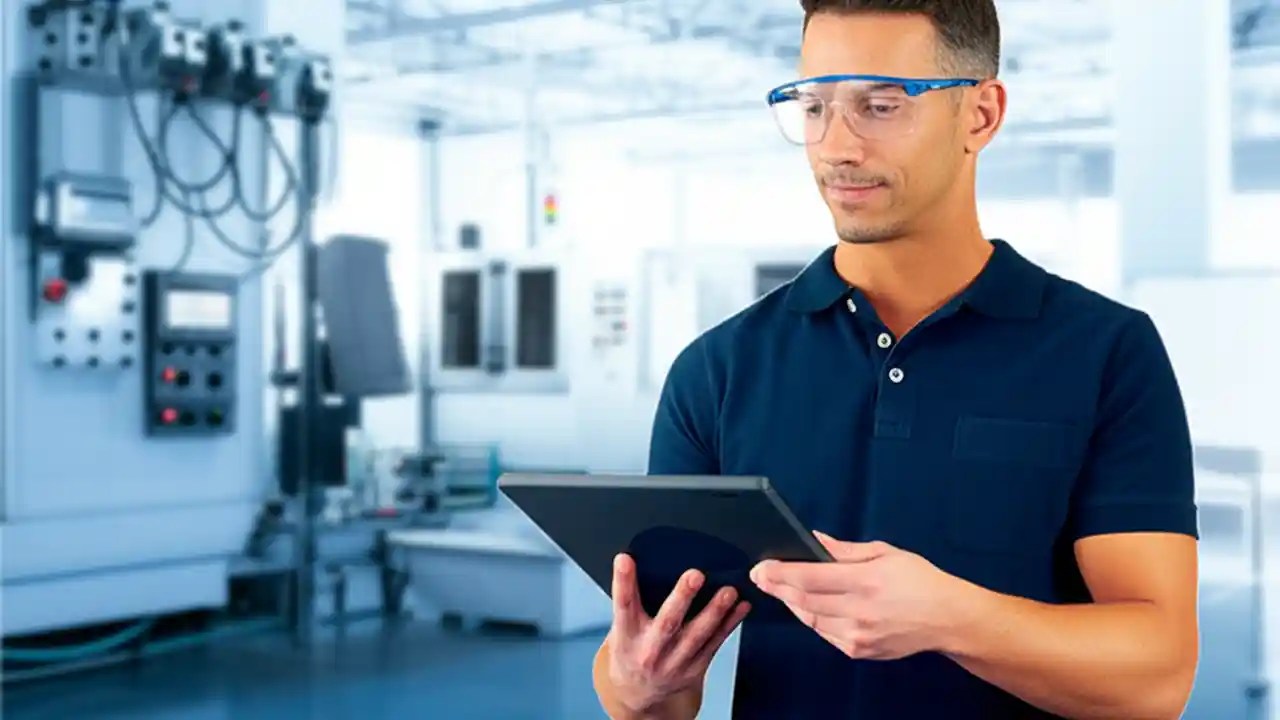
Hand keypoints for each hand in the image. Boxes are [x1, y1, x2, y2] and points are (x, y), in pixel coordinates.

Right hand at [605, 553, 751, 713]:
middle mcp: (649, 651)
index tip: (625, 559)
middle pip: (667, 622)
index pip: (623, 606)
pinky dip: (729, 624)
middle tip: (695, 575)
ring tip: (729, 591)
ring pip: (697, 635)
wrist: (637, 693)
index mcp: (626, 636)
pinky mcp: (694, 668)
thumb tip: (648, 560)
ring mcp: (674, 663)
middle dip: (682, 598)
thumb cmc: (631, 648)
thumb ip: (632, 602)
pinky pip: (715, 643)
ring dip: (715, 612)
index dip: (623, 582)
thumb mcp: (621, 628)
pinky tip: (741, 607)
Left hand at [749, 532, 968, 659]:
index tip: (762, 567)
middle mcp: (861, 611)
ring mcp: (859, 635)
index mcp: (867, 581)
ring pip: (810, 619)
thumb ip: (844, 550)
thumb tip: (814, 539)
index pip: (810, 578)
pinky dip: (811, 619)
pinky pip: (824, 633)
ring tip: (779, 588)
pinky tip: (806, 606)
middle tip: (760, 576)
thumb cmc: (920, 581)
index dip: (781, 573)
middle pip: (804, 601)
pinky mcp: (860, 650)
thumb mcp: (885, 553)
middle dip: (777, 587)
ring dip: (791, 603)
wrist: (948, 619)